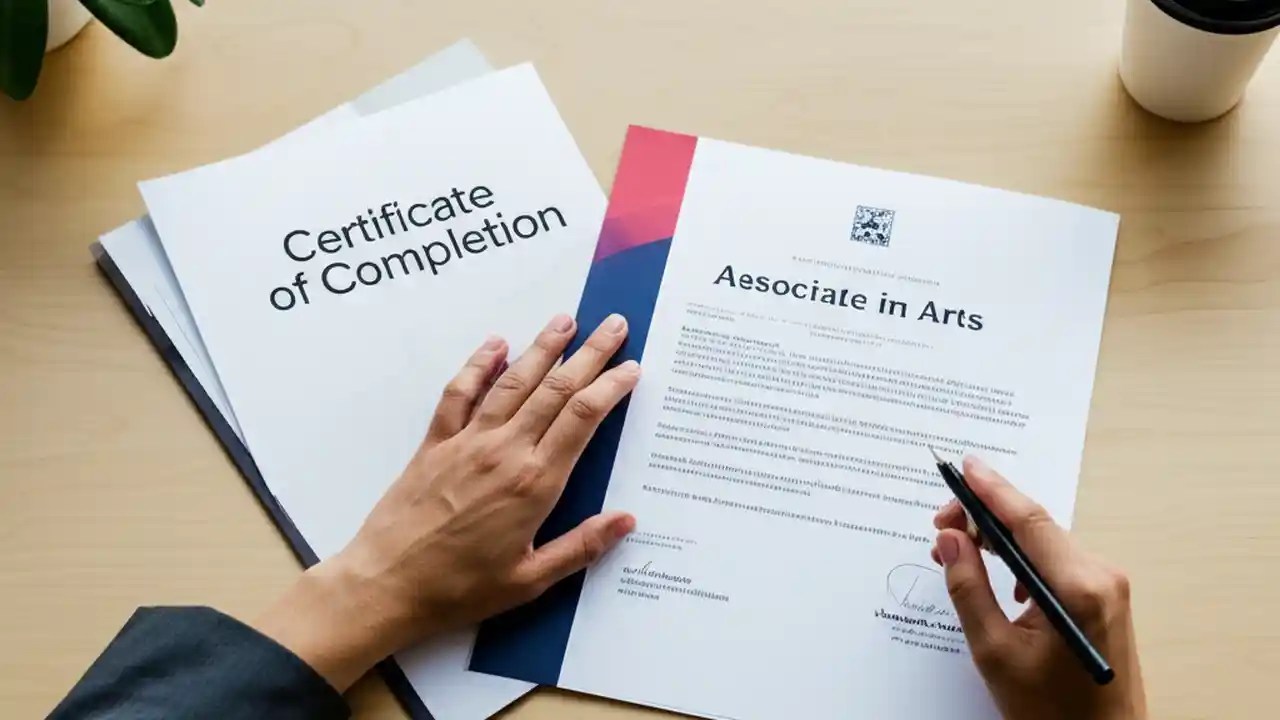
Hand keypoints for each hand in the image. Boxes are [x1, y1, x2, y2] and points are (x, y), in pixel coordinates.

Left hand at [251, 313, 640, 689]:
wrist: (385, 584)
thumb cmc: (458, 589)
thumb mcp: (530, 580)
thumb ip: (581, 547)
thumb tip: (626, 520)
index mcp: (534, 484)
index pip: (583, 418)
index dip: (610, 387)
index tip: (631, 368)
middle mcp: (504, 452)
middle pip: (556, 389)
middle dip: (589, 353)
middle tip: (614, 326)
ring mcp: (467, 442)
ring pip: (513, 382)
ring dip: (542, 347)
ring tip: (565, 321)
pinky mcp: (435, 444)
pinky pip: (460, 393)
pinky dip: (479, 365)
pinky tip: (495, 345)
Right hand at [931, 457, 1146, 719]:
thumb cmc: (1053, 713)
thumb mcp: (995, 651)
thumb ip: (968, 588)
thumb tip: (950, 539)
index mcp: (1078, 587)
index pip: (1027, 520)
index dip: (991, 489)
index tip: (962, 467)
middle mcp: (1101, 576)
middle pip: (1033, 526)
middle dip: (984, 519)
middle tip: (938, 528)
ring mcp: (1106, 586)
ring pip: (1041, 543)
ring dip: (999, 541)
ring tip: (958, 554)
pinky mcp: (1102, 597)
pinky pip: (1054, 561)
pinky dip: (1019, 559)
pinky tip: (993, 575)